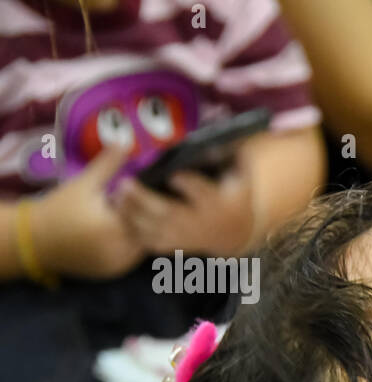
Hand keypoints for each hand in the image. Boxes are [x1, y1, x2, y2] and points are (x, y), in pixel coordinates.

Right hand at [27, 145, 144, 279]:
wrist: (34, 240)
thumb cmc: (59, 208)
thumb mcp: (84, 184)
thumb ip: (108, 165)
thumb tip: (124, 141)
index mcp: (115, 229)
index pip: (148, 215)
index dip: (146, 202)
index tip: (136, 193)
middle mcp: (120, 251)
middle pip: (150, 233)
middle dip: (146, 219)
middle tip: (135, 207)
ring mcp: (117, 265)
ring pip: (144, 247)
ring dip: (142, 233)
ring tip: (127, 219)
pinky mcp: (112, 273)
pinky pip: (131, 259)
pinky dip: (132, 246)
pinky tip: (123, 233)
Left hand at [114, 164, 256, 256]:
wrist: (234, 234)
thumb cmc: (236, 199)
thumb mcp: (244, 179)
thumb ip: (240, 158)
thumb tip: (238, 137)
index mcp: (218, 204)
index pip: (203, 194)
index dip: (189, 185)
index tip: (174, 175)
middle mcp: (200, 222)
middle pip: (171, 213)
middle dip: (147, 200)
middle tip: (126, 183)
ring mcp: (186, 236)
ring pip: (156, 228)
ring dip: (134, 214)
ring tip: (116, 197)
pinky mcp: (175, 245)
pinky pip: (150, 241)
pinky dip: (134, 231)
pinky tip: (120, 215)